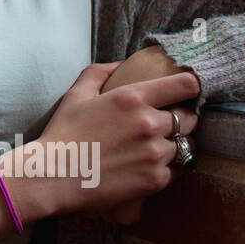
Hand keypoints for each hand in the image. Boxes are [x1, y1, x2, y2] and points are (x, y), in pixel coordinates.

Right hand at [29, 61, 199, 220]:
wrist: (53, 176)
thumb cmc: (63, 133)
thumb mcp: (77, 94)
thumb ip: (101, 72)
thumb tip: (123, 63)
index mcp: (133, 98)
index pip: (185, 84)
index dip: (190, 86)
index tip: (186, 91)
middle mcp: (150, 124)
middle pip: (190, 118)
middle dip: (182, 119)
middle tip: (166, 123)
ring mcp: (155, 154)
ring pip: (186, 145)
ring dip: (175, 144)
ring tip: (156, 147)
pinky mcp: (155, 180)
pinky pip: (178, 170)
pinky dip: (169, 167)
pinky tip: (150, 165)